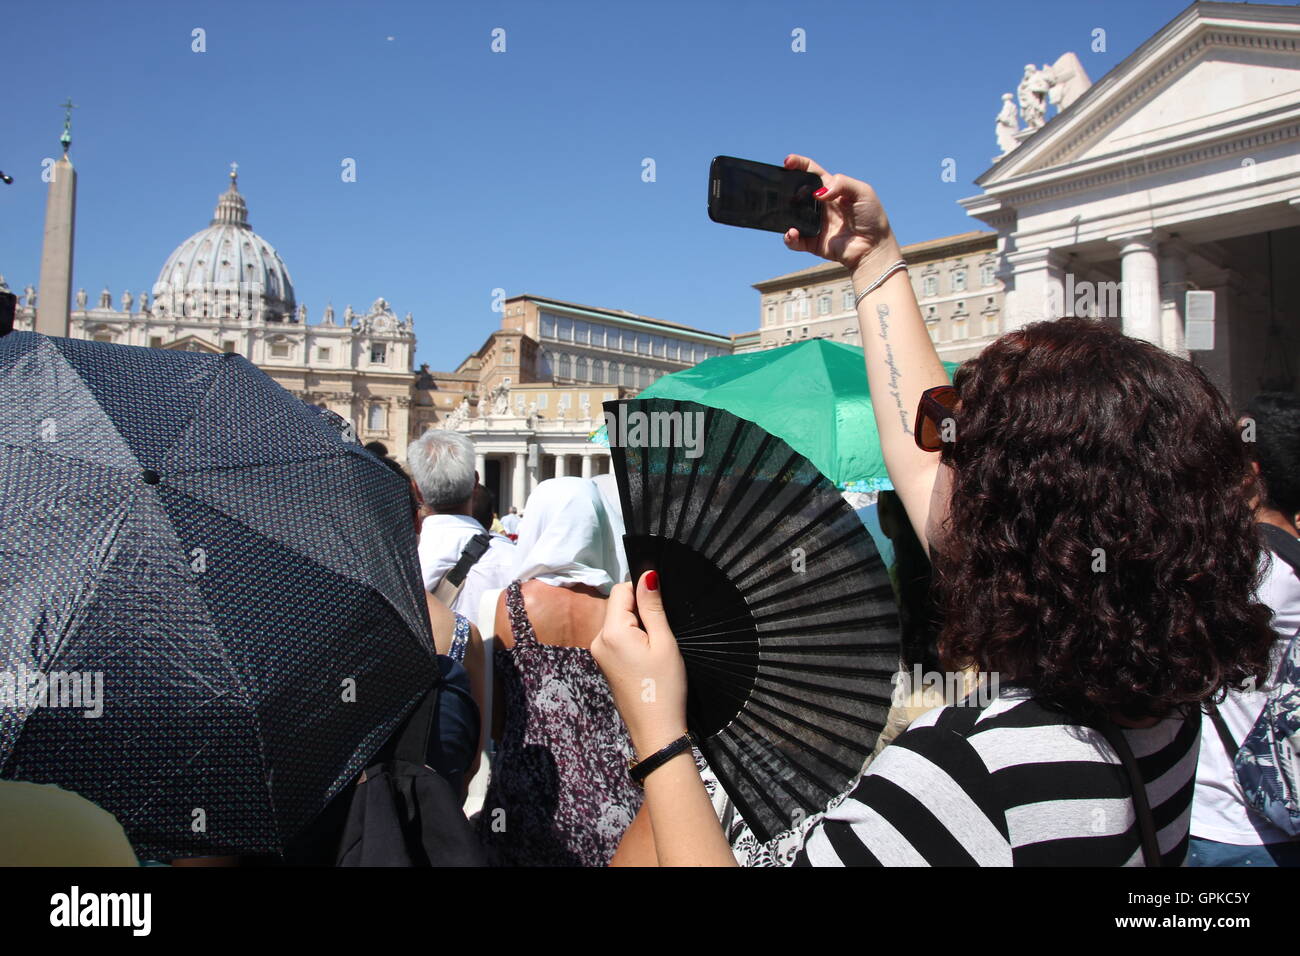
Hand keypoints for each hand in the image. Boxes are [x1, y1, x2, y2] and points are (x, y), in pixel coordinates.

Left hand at [591, 573, 687, 758]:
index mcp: (611, 632)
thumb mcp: (664, 642)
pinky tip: (647, 658)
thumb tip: (646, 575)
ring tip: (655, 650)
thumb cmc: (664, 687)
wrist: (656, 730)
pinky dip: (633, 639)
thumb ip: (652, 606)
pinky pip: (617, 637)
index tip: (661, 609)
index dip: (642, 592)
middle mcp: (598, 640)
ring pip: (618, 621)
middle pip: (618, 605)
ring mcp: (599, 653)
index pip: (621, 590)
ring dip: (637, 626)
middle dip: (640, 611)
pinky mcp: (604, 663)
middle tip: (660, 635)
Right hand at [781, 153, 900, 279]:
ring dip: (784, 213)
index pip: (811, 172)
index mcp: (830, 189)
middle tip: (784, 189)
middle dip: (786, 188)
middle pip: (796, 192)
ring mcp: (814, 224)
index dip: (798, 164)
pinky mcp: (812, 242)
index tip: (788, 161)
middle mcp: (819, 205)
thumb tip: (818, 194)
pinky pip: (794, 240)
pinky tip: (793, 233)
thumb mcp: (862, 191)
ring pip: (791, 216)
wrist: (874, 247)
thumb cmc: (871, 217)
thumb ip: (841, 183)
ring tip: (786, 212)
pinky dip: (789, 237)